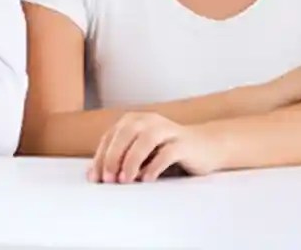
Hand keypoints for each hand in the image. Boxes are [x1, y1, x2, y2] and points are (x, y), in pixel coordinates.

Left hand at [89, 113, 223, 182]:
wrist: (205, 146)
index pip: (110, 137)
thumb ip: (119, 160)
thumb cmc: (166, 152)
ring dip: (132, 160)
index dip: (100, 157)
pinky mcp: (184, 143)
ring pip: (145, 140)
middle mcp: (148, 120)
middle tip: (108, 180)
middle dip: (113, 157)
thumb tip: (94, 176)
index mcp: (133, 121)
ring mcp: (167, 130)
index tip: (94, 178)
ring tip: (125, 180)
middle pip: (125, 134)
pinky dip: (155, 166)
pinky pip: (167, 152)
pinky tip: (147, 180)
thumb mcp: (140, 154)